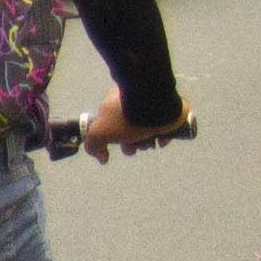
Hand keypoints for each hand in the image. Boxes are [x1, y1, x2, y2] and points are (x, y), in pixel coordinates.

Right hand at [75, 91, 195, 160]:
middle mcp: (130, 102)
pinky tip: (161, 140)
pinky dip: (162, 136)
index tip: (120, 144)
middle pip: (129, 129)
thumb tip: (102, 157)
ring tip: (149, 142)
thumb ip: (93, 144)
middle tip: (136, 147)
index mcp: (112, 103)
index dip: (114, 139)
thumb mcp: (99, 132)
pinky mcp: (166, 110)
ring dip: (147, 141)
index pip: (110, 124)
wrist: (156, 106)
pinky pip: (164, 127)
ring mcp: (149, 106)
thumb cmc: (126, 117)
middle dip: (132, 143)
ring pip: (146, 129)